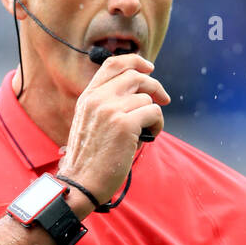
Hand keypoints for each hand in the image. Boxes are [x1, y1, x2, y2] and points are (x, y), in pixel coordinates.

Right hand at [58, 53, 170, 206]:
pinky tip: (151, 135)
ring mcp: (111, 110)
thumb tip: (138, 93)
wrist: (81, 183)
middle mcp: (98, 99)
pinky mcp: (125, 125)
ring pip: (147, 98)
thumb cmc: (89, 160)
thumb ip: (105, 105)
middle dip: (155, 86)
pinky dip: (158, 124)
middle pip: (136, 76)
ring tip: (148, 131)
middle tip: (164, 99)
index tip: (150, 67)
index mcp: (88, 97)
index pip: (113, 64)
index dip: (135, 61)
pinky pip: (154, 112)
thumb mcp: (89, 124)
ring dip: (154, 114)